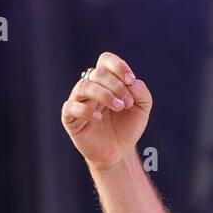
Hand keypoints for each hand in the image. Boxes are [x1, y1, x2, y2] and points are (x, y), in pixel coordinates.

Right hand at [61, 50, 152, 170]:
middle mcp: (90, 88)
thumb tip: (131, 81)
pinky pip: (70, 107)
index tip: (131, 80)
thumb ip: (140, 91)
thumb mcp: (142, 108)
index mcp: (106, 81)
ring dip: (104, 94)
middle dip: (116, 85)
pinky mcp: (70, 118)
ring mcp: (79, 102)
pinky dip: (85, 110)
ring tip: (118, 107)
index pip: (105, 60)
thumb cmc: (128, 127)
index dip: (118, 66)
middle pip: (97, 73)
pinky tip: (98, 118)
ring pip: (83, 86)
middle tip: (127, 103)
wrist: (119, 152)